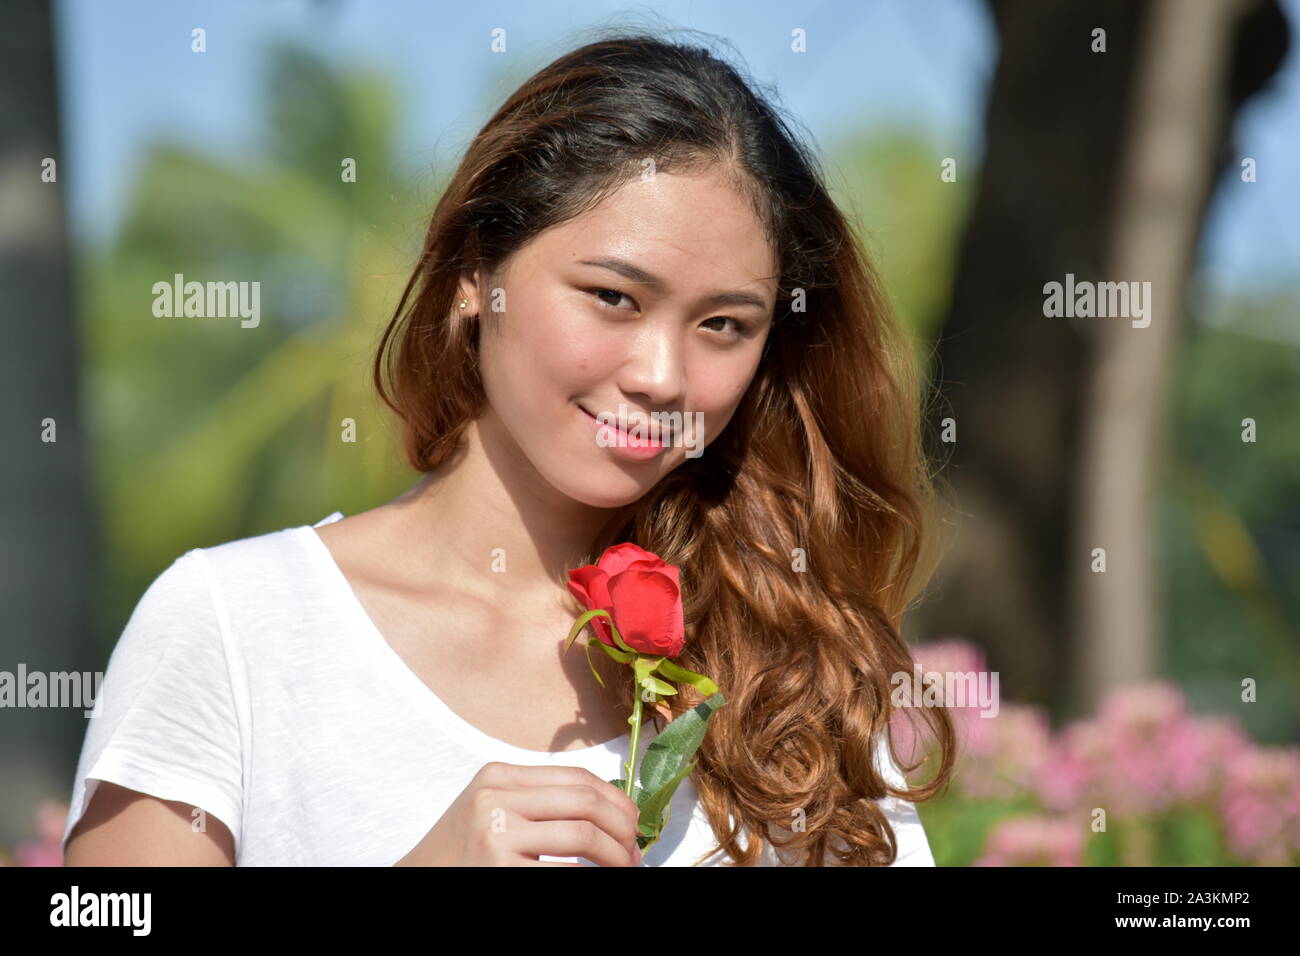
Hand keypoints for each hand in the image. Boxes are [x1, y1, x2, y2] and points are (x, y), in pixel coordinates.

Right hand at [394, 761, 643, 865]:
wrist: (418, 878)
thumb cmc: (462, 851)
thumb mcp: (493, 808)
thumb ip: (538, 800)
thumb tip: (612, 807)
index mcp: (498, 775)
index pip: (577, 777)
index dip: (617, 799)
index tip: (633, 821)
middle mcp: (496, 798)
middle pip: (586, 801)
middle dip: (623, 826)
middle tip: (636, 849)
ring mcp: (496, 835)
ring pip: (583, 836)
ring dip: (616, 854)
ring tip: (626, 866)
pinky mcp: (499, 870)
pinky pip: (565, 872)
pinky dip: (591, 876)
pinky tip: (599, 880)